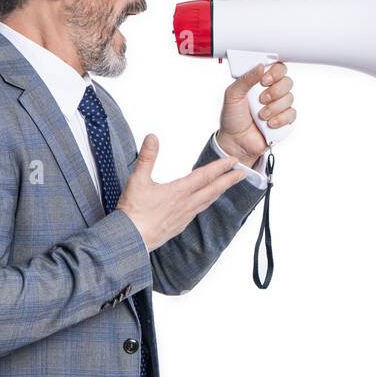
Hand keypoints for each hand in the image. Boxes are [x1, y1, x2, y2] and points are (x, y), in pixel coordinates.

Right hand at [116, 134, 246, 250]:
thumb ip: (147, 157)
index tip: (234, 160)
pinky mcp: (179, 226)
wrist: (131, 239)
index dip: (221, 167)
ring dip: (220, 191)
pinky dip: (207, 203)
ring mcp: (184, 216)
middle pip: (213, 189)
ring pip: (208, 201)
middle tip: (244, 172)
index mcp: (178, 191)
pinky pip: (198, 212)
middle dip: (230, 179)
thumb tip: (152, 137)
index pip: (205, 175)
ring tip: (228, 185)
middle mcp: (186, 204)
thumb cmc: (133, 212)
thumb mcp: (137, 180)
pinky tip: (205, 202)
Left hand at [216, 62, 296, 163]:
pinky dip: (280, 119)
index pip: (277, 68)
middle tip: (261, 100)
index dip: (275, 72)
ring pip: (290, 98)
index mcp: (260, 82)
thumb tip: (260, 67)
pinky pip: (292, 115)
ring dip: (274, 108)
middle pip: (287, 82)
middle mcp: (272, 92)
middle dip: (275, 91)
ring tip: (261, 115)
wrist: (235, 141)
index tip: (264, 80)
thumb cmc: (232, 118)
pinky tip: (269, 124)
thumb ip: (246, 79)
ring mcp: (279, 106)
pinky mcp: (284, 120)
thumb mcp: (233, 95)